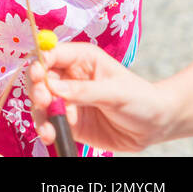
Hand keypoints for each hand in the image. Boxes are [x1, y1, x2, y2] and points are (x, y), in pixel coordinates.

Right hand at [30, 41, 169, 152]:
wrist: (155, 126)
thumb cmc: (141, 99)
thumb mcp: (116, 93)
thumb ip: (85, 91)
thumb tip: (54, 88)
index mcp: (80, 59)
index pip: (50, 54)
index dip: (40, 63)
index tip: (38, 76)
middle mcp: (68, 77)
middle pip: (39, 79)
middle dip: (37, 90)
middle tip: (44, 101)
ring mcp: (66, 100)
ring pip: (40, 103)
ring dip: (39, 114)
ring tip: (47, 128)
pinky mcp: (68, 121)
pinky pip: (49, 123)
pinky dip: (46, 129)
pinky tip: (50, 136)